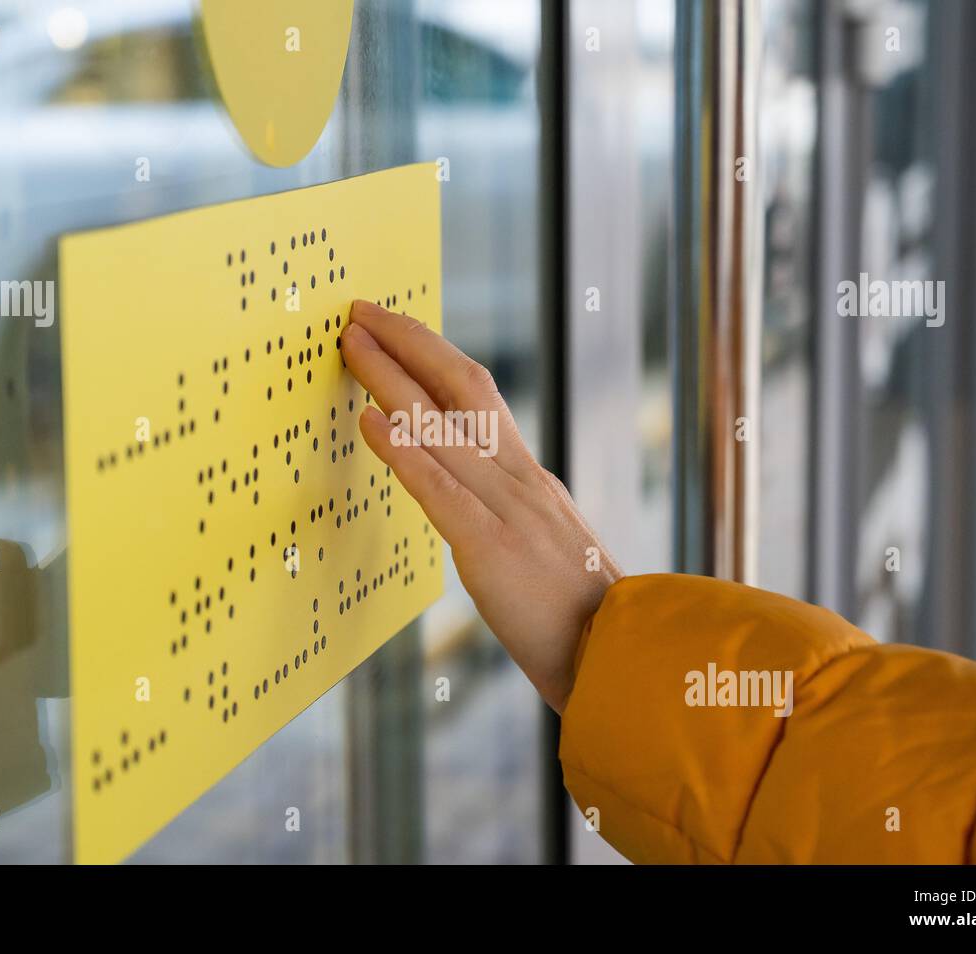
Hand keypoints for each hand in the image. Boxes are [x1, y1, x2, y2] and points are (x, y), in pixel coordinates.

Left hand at [341, 300, 621, 712]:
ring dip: (391, 380)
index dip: (432, 353)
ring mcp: (508, 509)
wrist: (623, 655)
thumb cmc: (578, 612)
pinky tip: (370, 423)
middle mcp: (519, 478)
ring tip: (352, 345)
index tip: (395, 325)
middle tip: (361, 311)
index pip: (478, 394)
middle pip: (460, 388)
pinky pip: (443, 491)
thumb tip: (465, 485)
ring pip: (444, 427)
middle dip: (408, 343)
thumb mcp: (541, 541)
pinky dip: (404, 452)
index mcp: (530, 475)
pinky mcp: (494, 549)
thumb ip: (507, 507)